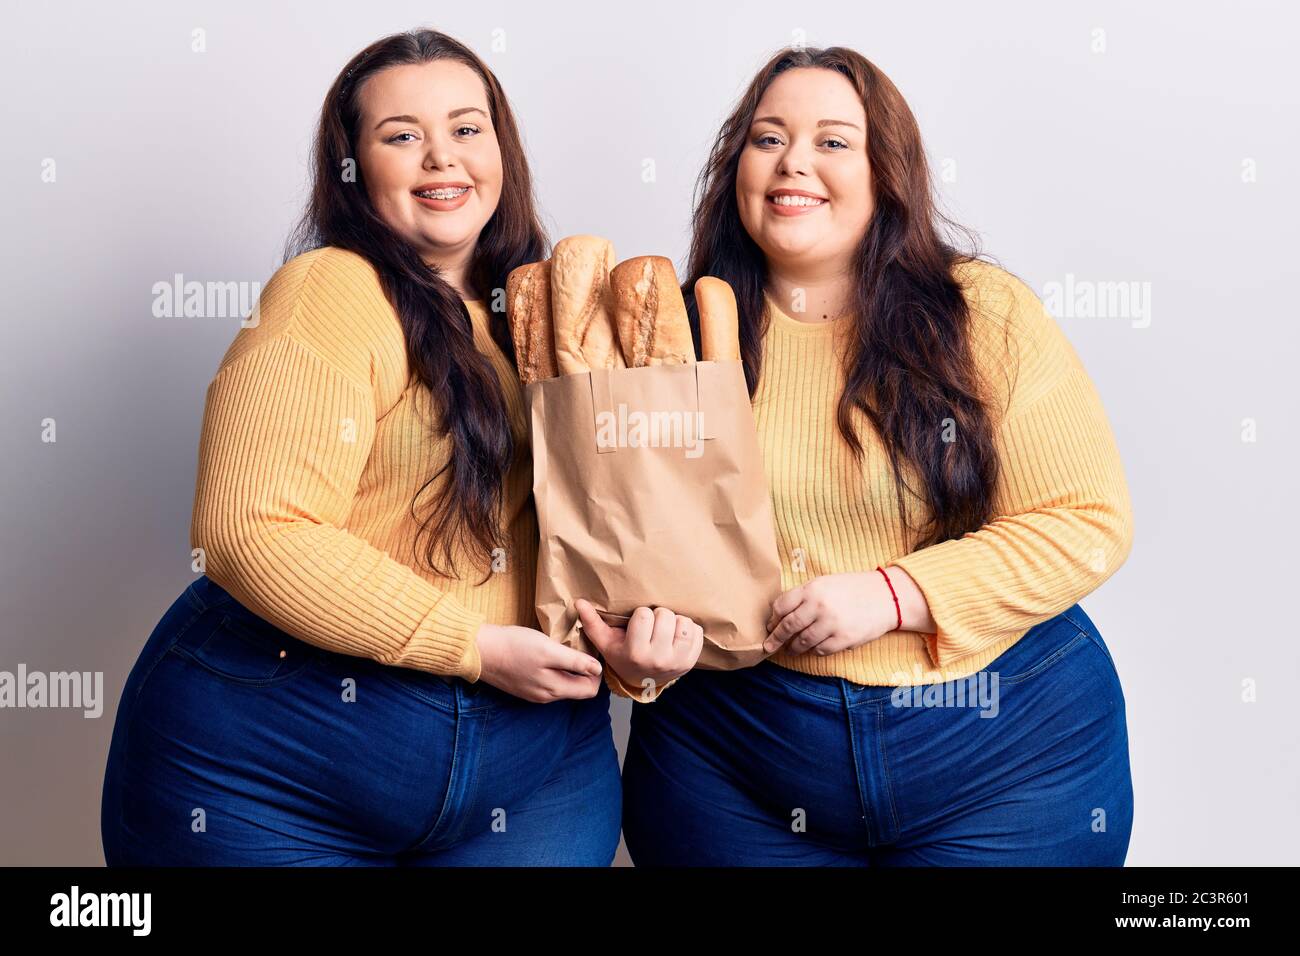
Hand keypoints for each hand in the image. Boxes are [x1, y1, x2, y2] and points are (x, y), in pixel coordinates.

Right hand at [474, 623, 603, 702]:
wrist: (480, 650)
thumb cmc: (514, 646)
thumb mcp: (549, 650)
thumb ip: (575, 662)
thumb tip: (598, 670)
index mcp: (554, 689)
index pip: (589, 690)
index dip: (596, 672)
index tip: (593, 652)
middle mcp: (545, 696)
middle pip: (577, 688)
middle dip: (584, 671)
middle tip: (582, 647)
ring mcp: (533, 692)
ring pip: (562, 684)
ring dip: (569, 669)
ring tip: (566, 648)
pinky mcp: (524, 685)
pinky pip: (548, 681)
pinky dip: (554, 669)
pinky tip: (549, 654)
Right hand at [574, 599, 702, 693]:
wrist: (642, 682)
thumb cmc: (623, 656)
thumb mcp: (605, 643)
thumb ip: (592, 623)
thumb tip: (579, 601)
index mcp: (636, 652)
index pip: (644, 615)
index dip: (641, 615)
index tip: (638, 623)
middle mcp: (659, 659)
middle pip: (665, 615)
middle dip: (658, 616)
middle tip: (653, 626)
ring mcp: (678, 661)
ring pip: (684, 622)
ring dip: (675, 621)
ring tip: (665, 630)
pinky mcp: (691, 662)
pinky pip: (697, 632)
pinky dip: (689, 630)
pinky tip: (676, 637)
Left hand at [764, 571, 897, 655]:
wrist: (886, 596)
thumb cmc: (853, 588)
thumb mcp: (825, 583)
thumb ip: (804, 596)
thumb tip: (780, 615)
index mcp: (812, 589)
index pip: (781, 606)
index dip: (773, 619)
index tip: (770, 626)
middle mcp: (819, 606)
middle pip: (788, 627)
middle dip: (776, 639)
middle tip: (769, 646)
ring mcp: (831, 624)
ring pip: (802, 642)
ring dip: (794, 648)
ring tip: (792, 649)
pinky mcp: (843, 639)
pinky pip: (820, 650)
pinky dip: (815, 650)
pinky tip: (815, 647)